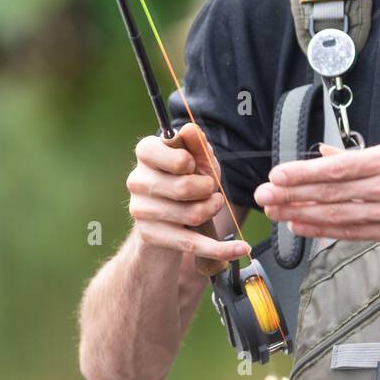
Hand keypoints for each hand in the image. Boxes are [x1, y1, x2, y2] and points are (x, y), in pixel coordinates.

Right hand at [127, 122, 248, 269]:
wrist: (170, 216)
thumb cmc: (187, 178)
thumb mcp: (198, 159)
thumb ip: (197, 145)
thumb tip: (191, 130)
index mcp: (145, 153)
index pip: (158, 152)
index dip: (185, 160)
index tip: (193, 165)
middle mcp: (137, 180)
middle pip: (182, 187)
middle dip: (208, 188)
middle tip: (212, 189)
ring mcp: (140, 210)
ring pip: (191, 215)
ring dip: (212, 209)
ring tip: (212, 204)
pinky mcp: (150, 235)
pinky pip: (192, 243)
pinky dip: (222, 248)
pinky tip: (242, 248)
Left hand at [253, 138, 379, 246]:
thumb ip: (367, 154)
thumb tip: (327, 154)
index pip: (339, 168)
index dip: (305, 174)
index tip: (278, 175)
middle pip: (333, 193)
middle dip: (294, 196)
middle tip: (265, 197)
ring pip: (339, 216)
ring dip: (303, 215)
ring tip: (276, 213)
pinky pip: (354, 233)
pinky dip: (325, 231)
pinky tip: (304, 227)